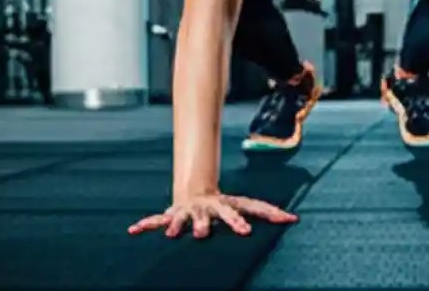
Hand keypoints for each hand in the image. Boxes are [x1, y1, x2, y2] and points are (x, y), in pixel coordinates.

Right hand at [127, 192, 297, 238]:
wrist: (195, 191)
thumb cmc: (224, 204)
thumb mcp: (245, 205)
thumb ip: (267, 212)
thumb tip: (295, 219)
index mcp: (221, 206)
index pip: (232, 214)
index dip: (238, 223)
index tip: (245, 232)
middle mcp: (201, 208)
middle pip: (203, 217)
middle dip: (201, 225)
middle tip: (202, 236)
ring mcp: (184, 211)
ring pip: (178, 219)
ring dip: (174, 226)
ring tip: (172, 236)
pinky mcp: (170, 216)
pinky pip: (155, 220)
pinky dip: (144, 225)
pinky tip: (133, 231)